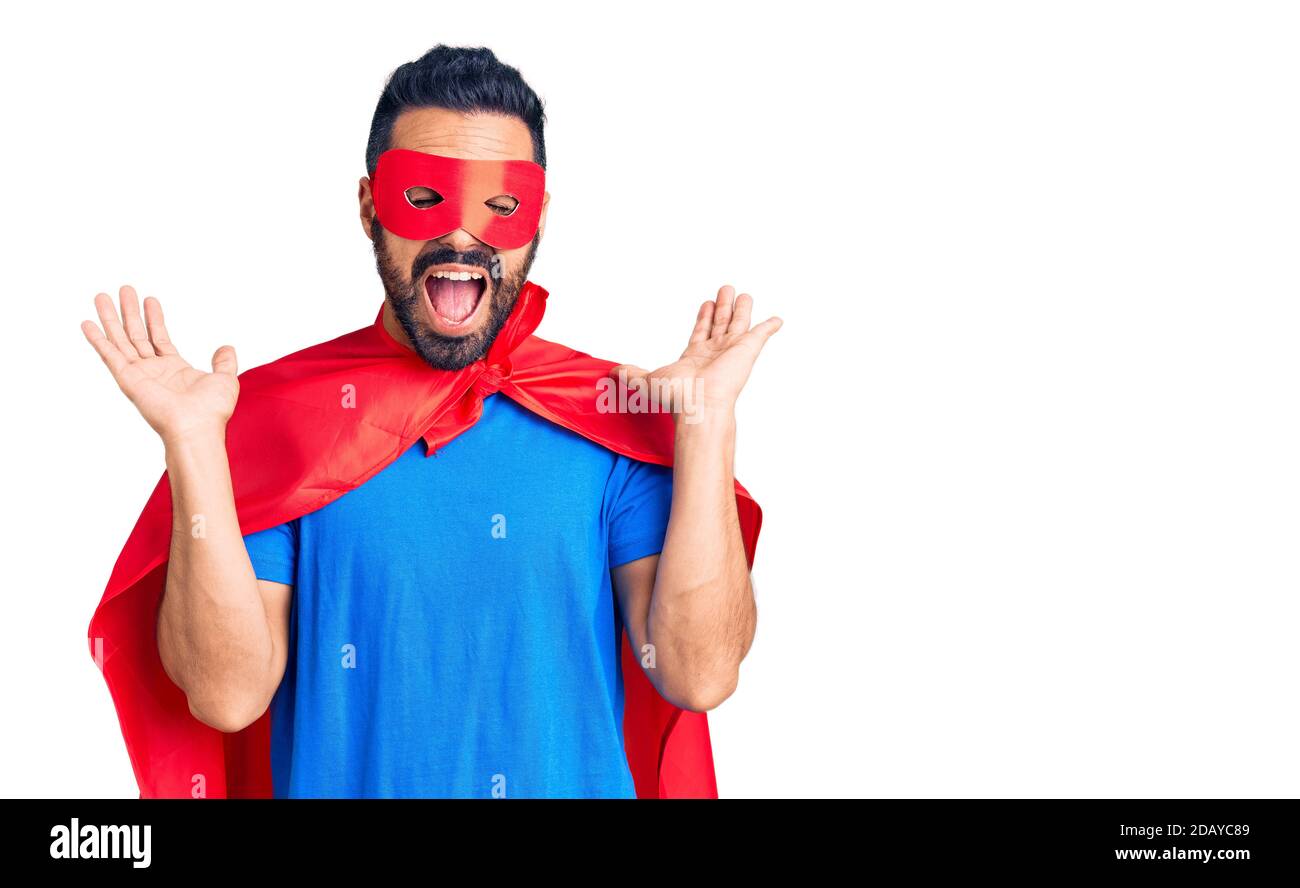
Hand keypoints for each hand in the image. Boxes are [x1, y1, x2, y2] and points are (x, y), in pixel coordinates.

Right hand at [81, 285, 239, 443]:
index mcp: (174, 369)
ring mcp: (138, 374)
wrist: (196, 427)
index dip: (154, 318)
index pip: (160, 338)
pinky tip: (87, 323)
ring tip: (102, 296)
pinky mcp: (127, 379)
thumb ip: (224, 362)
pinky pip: (109, 355)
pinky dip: (98, 340)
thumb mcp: (225, 380)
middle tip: (124, 290)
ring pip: (121, 339)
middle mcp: (154, 370)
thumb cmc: (211, 411)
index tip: (149, 299)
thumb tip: (227, 349)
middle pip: (137, 335)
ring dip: (110, 318)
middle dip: (130, 312)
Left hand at [609, 285, 781, 417]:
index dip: (703, 317)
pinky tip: (777, 319)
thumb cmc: (677, 398)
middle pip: (720, 324)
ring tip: (742, 294)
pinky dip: (770, 326)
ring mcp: (733, 351)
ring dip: (741, 309)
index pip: (701, 332)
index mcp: (696, 356)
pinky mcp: (747, 350)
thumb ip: (631, 375)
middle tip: (725, 290)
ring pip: (738, 323)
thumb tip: (612, 372)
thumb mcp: (646, 381)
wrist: (700, 406)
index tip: (706, 304)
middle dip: (722, 307)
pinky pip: (762, 334)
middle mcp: (716, 352)